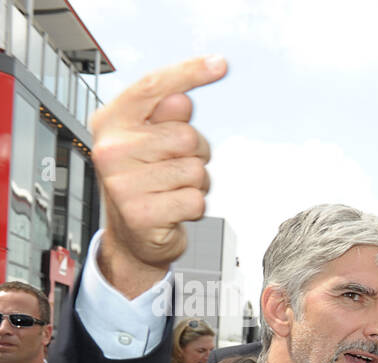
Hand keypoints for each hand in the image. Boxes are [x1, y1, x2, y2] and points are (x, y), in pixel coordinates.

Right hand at [91, 56, 226, 297]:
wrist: (132, 236)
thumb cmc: (146, 181)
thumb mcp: (150, 143)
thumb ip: (165, 118)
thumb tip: (183, 99)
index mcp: (111, 122)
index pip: (152, 88)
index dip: (188, 73)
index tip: (220, 64)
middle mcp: (111, 148)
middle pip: (187, 135)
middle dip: (196, 154)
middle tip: (176, 168)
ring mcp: (122, 182)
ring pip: (196, 170)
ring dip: (197, 183)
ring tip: (174, 190)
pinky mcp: (142, 213)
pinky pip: (196, 200)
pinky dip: (195, 206)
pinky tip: (174, 210)